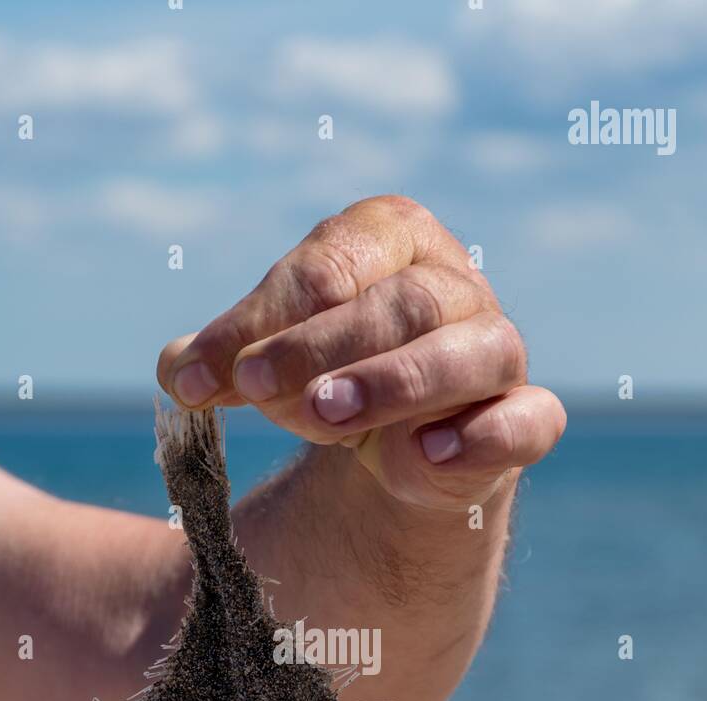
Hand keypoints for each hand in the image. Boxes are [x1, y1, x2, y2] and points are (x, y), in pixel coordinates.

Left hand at [157, 195, 564, 512]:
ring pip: (468, 352)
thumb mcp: (266, 365)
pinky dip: (488, 433)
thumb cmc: (331, 380)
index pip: (330, 264)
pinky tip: (431, 452)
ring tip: (323, 414)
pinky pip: (527, 420)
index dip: (260, 318)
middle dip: (319, 345)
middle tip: (254, 386)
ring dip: (394, 381)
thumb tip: (178, 369)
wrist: (399, 454)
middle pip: (399, 303)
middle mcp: (455, 284)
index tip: (197, 376)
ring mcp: (498, 351)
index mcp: (391, 241)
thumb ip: (218, 362)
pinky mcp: (522, 419)